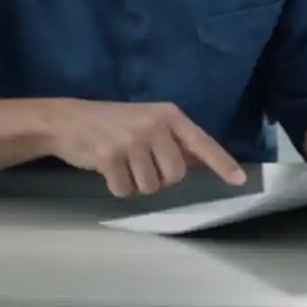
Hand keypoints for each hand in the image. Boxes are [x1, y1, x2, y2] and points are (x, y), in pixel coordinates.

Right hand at [45, 100, 245, 196]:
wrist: (67, 120)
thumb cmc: (113, 123)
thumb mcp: (148, 122)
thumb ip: (174, 141)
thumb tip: (202, 161)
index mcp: (169, 115)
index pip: (202, 142)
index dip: (221, 163)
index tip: (239, 180)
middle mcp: (154, 125)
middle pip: (176, 174)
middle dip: (160, 178)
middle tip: (141, 163)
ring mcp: (131, 140)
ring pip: (151, 186)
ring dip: (137, 184)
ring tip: (123, 164)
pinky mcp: (110, 157)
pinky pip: (125, 190)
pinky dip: (117, 187)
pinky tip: (108, 170)